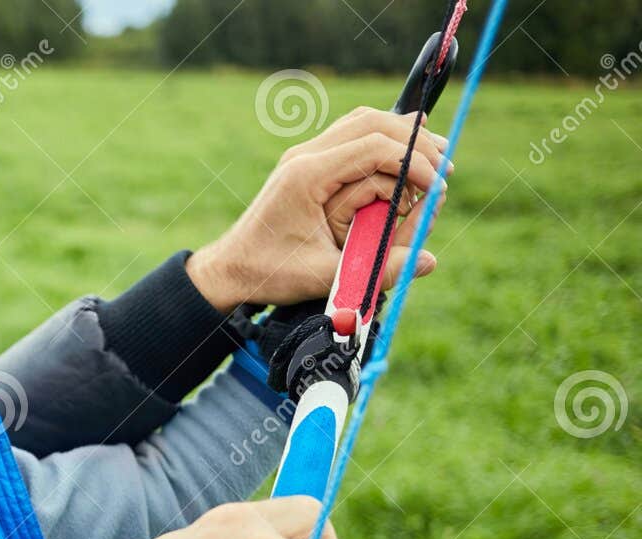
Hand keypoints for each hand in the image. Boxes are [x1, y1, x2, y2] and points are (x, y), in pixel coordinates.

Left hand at [186, 107, 450, 310]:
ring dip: (400, 135)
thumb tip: (428, 261)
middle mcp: (304, 156)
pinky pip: (350, 137)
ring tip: (436, 156)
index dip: (413, 163)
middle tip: (446, 167)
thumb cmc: (269, 273)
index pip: (374, 148)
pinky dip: (381, 140)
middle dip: (414, 142)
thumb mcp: (324, 277)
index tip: (437, 189)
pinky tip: (405, 154)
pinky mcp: (307, 163)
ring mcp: (304, 155)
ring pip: (362, 123)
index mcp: (306, 176)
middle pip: (371, 123)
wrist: (230, 269)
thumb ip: (376, 269)